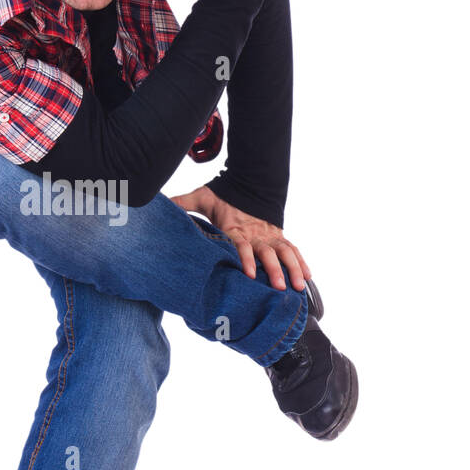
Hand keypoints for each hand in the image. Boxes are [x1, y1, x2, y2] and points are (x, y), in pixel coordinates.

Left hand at [170, 184, 310, 291]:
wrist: (247, 181)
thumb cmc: (222, 195)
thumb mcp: (201, 197)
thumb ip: (183, 203)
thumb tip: (161, 203)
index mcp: (236, 228)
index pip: (241, 245)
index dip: (245, 259)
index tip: (248, 274)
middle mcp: (256, 233)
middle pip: (267, 253)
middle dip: (274, 270)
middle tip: (279, 287)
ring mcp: (269, 235)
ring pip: (284, 253)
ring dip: (292, 269)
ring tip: (297, 287)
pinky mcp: (278, 237)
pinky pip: (292, 250)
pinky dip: (301, 263)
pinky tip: (308, 278)